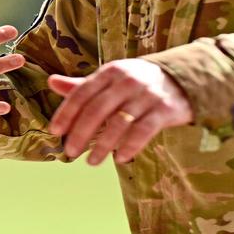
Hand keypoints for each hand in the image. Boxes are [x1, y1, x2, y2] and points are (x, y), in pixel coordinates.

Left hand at [49, 59, 193, 164]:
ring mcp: (147, 95)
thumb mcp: (111, 78)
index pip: (83, 93)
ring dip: (102, 146)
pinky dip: (129, 147)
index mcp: (111, 72)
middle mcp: (128, 81)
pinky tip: (118, 159)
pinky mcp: (164, 110)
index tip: (55, 132)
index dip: (66, 113)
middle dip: (81, 133)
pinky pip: (143, 131)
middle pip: (98, 110)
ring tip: (91, 162)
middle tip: (70, 152)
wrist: (182, 78)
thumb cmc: (138, 81)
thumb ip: (82, 85)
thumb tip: (51, 82)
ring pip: (119, 123)